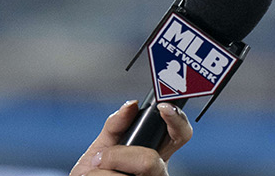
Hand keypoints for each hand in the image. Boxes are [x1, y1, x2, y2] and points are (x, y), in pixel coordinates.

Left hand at [70, 100, 192, 175]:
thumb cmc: (96, 168)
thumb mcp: (103, 145)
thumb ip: (116, 125)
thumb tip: (131, 105)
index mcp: (155, 152)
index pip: (179, 134)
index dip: (177, 119)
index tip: (163, 107)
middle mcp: (157, 171)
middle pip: (151, 161)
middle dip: (119, 156)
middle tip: (101, 158)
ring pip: (129, 175)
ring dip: (103, 170)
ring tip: (95, 171)